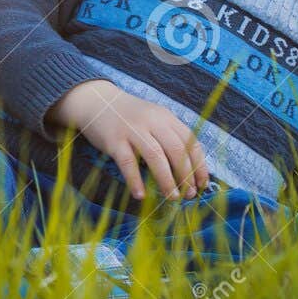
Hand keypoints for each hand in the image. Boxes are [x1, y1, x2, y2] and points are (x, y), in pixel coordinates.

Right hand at [48, 79, 208, 199]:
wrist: (95, 101)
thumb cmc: (128, 116)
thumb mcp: (153, 118)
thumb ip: (169, 136)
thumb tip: (188, 170)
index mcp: (166, 117)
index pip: (190, 142)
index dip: (199, 165)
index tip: (202, 184)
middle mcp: (152, 121)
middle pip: (176, 150)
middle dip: (186, 175)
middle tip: (189, 195)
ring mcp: (132, 129)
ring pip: (155, 156)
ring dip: (167, 180)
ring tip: (172, 198)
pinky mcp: (114, 140)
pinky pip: (127, 163)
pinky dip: (135, 180)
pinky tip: (140, 195)